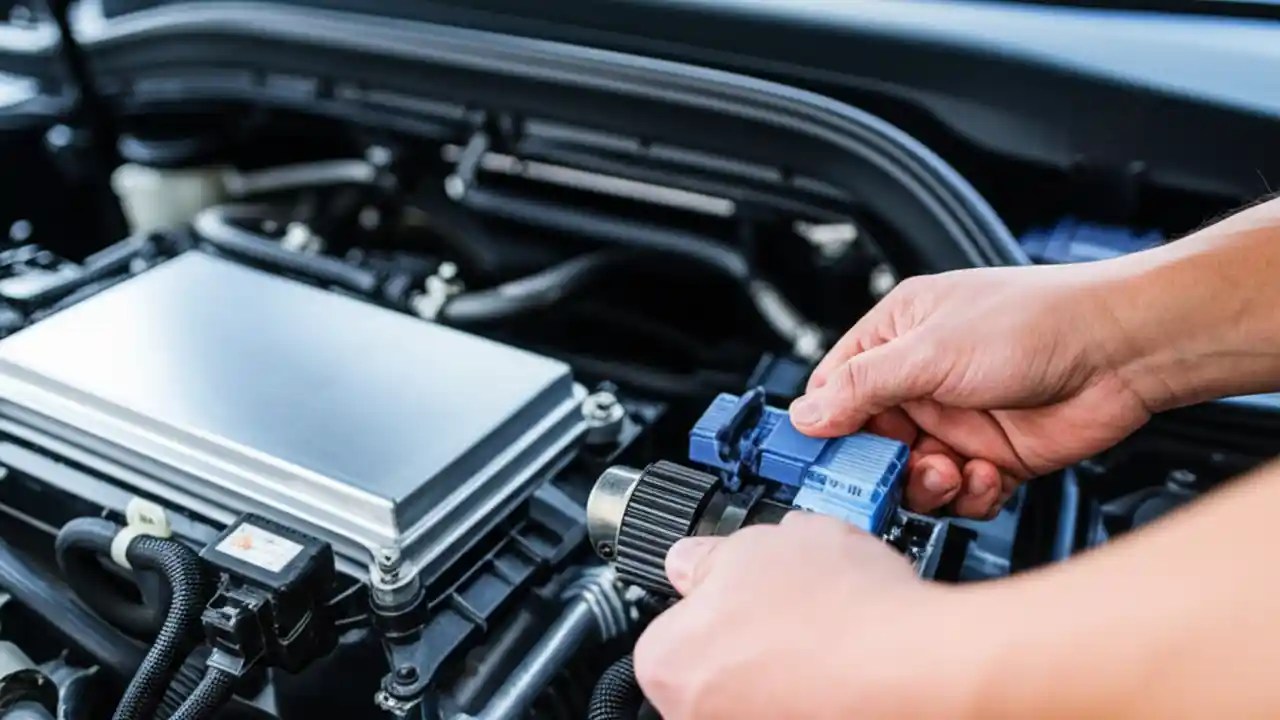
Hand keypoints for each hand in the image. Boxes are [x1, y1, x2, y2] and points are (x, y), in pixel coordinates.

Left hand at [634, 513, 956, 719]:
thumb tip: (697, 561)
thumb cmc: (840, 612)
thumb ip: (710, 557)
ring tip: (829, 640)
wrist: (920, 667)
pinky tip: (847, 672)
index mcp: (667, 661)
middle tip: (792, 610)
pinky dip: (816, 696)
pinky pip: (797, 708)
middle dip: (748, 638)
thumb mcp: (761, 543)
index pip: (673, 626)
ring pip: (756, 695)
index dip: (716, 599)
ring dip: (783, 670)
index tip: (743, 590)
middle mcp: (694, 716)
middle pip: (713, 666)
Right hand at [790, 263, 1152, 517]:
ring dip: (926, 484)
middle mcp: (923, 379)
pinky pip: (961, 494)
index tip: (822, 459)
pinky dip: (970, 495)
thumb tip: (806, 415)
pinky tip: (988, 475)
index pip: (836, 389)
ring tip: (947, 471)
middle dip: (879, 466)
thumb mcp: (930, 350)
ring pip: (913, 476)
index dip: (825, 427)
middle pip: (871, 442)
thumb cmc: (1036, 321)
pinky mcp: (995, 458)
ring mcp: (960, 420)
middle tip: (888, 477)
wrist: (1123, 349)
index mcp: (897, 336)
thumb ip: (863, 386)